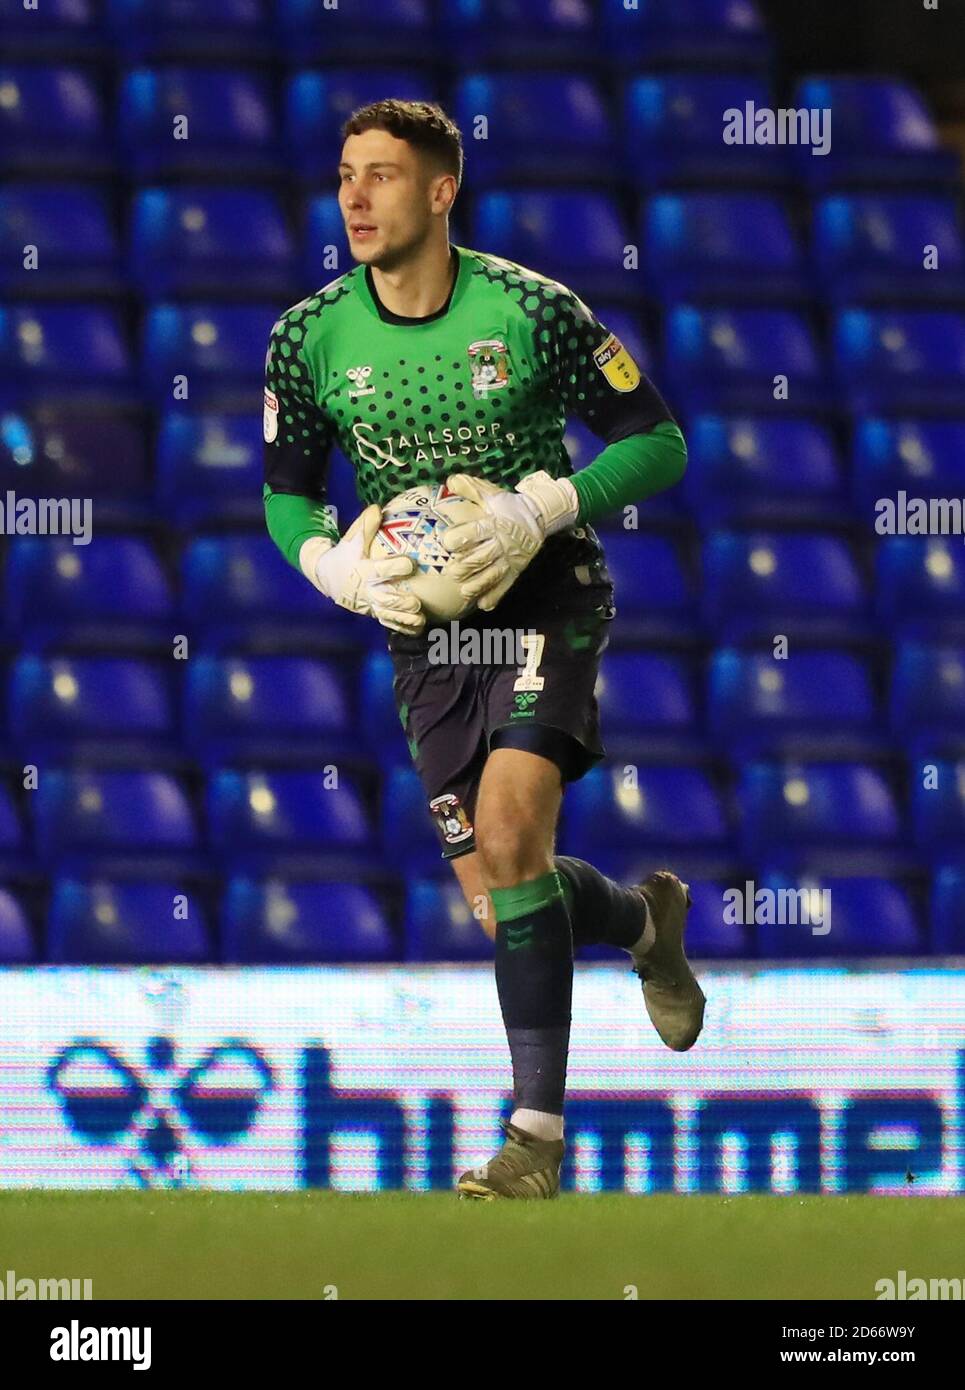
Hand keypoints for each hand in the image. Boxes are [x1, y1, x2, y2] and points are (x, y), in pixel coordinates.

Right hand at [305, 504, 425, 634]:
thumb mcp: (351, 539)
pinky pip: (388, 622)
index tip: (410, 563)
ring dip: (403, 618)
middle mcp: (367, 590)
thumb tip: (378, 508)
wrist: (328, 577)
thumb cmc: (346, 555)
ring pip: (387, 614)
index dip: (393, 567)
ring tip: (420, 619)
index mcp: (363, 570)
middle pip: (384, 598)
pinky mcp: (373, 612)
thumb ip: (365, 525)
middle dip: (400, 602)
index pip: (379, 570)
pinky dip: (402, 627)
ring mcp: (370, 604)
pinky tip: (417, 628)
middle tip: (416, 603)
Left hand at [441, 471, 579, 610]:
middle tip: (451, 573)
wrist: (538, 517)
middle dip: (466, 566)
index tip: (447, 542)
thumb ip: (470, 488)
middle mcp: (501, 543)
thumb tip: (449, 481)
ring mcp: (510, 559)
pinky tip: (483, 605)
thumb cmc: (508, 506)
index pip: (476, 531)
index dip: (461, 537)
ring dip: (478, 585)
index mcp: (493, 523)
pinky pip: (506, 586)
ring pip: (493, 575)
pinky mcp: (516, 570)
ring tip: (464, 593)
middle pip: (482, 557)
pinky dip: (495, 596)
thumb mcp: (491, 494)